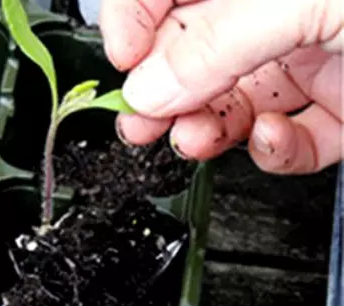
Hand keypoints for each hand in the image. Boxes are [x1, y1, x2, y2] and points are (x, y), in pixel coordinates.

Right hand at [100, 0, 342, 173]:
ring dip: (204, 129)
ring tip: (192, 138)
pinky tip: (270, 136)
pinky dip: (273, 152)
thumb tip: (148, 86)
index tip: (123, 60)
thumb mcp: (308, 1)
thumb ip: (217, 43)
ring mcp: (309, 61)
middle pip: (192, 54)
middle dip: (160, 92)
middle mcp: (279, 15)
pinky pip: (290, 141)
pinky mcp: (339, 110)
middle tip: (139, 119)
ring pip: (232, 104)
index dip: (134, 18)